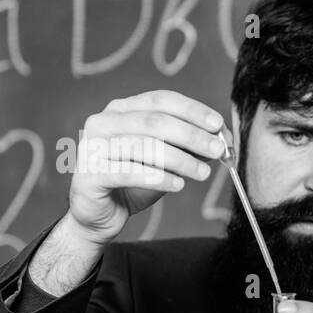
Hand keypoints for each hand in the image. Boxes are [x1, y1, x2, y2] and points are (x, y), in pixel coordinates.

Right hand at [67, 90, 224, 245]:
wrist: (100, 213)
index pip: (161, 100)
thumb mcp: (166, 160)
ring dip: (180, 159)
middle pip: (155, 121)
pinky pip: (130, 173)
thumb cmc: (134, 181)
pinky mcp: (90, 174)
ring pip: (144, 146)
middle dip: (192, 135)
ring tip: (203, 173)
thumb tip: (222, 138)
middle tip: (217, 150)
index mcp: (122, 110)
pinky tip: (178, 185)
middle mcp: (103, 122)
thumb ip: (188, 146)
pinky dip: (159, 178)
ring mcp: (93, 147)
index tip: (218, 124)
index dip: (192, 110)